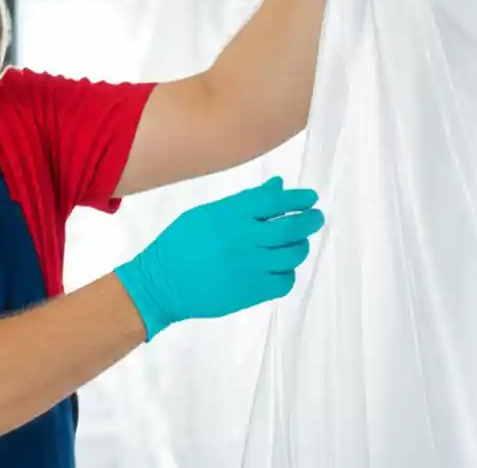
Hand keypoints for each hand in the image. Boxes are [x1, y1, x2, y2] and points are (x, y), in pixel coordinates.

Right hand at [114, 177, 323, 340]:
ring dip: (300, 246)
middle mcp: (243, 238)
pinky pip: (284, 281)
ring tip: (297, 244)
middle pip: (292, 227)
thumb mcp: (208, 214)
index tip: (310, 199)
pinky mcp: (251, 292)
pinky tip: (279, 268)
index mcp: (230, 215)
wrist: (162, 283)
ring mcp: (249, 266)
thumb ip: (245, 201)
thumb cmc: (181, 243)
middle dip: (310, 220)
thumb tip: (278, 185)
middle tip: (315, 218)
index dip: (298, 199)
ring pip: (292, 255)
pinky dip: (287, 273)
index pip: (276, 201)